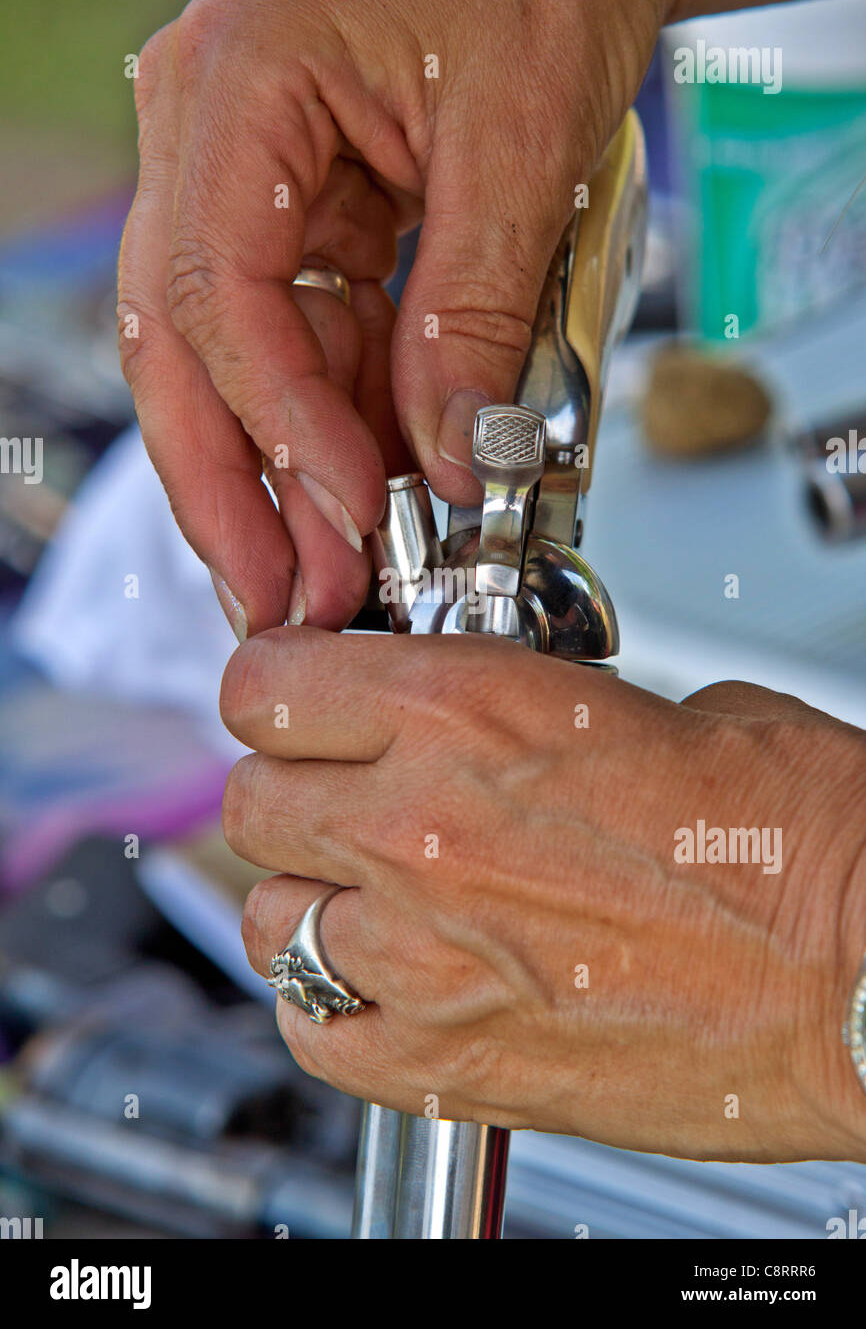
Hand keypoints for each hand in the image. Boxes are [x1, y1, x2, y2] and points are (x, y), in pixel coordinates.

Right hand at [118, 0, 674, 634]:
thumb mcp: (519, 142)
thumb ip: (474, 309)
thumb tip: (450, 458)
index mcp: (238, 86)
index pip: (218, 291)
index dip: (277, 424)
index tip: (345, 515)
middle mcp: (209, 140)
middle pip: (183, 348)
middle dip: (232, 488)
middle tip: (281, 599)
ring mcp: (245, 187)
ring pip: (231, 367)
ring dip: (284, 480)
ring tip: (330, 580)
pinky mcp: (295, 226)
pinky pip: (302, 347)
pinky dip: (338, 429)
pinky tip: (369, 502)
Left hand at [222, 628, 865, 1160]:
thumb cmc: (803, 840)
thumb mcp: (663, 708)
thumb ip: (538, 710)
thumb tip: (492, 718)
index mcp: (468, 712)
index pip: (264, 686)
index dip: (279, 689)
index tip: (301, 703)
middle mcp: (420, 827)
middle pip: (250, 798)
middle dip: (295, 790)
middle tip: (350, 795)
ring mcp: (423, 956)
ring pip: (268, 918)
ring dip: (311, 900)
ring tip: (378, 897)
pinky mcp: (451, 1065)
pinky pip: (311, 1033)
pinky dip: (332, 1006)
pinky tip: (390, 984)